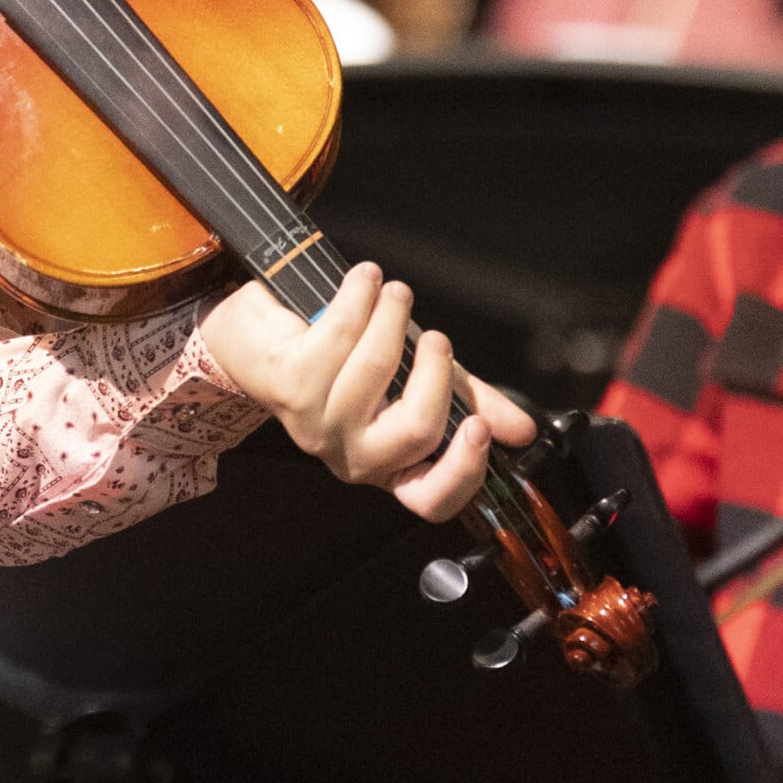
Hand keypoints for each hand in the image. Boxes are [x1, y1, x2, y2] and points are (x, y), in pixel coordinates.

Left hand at [194, 263, 536, 521]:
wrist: (259, 339)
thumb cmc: (344, 361)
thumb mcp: (415, 381)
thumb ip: (467, 401)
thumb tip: (522, 429)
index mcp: (388, 466)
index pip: (430, 501)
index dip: (462, 470)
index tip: (479, 427)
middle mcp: (352, 458)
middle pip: (417, 430)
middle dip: (435, 370)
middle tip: (433, 336)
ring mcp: (318, 427)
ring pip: (378, 370)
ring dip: (392, 317)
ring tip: (393, 292)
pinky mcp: (290, 388)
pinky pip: (341, 335)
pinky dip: (359, 297)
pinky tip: (364, 280)